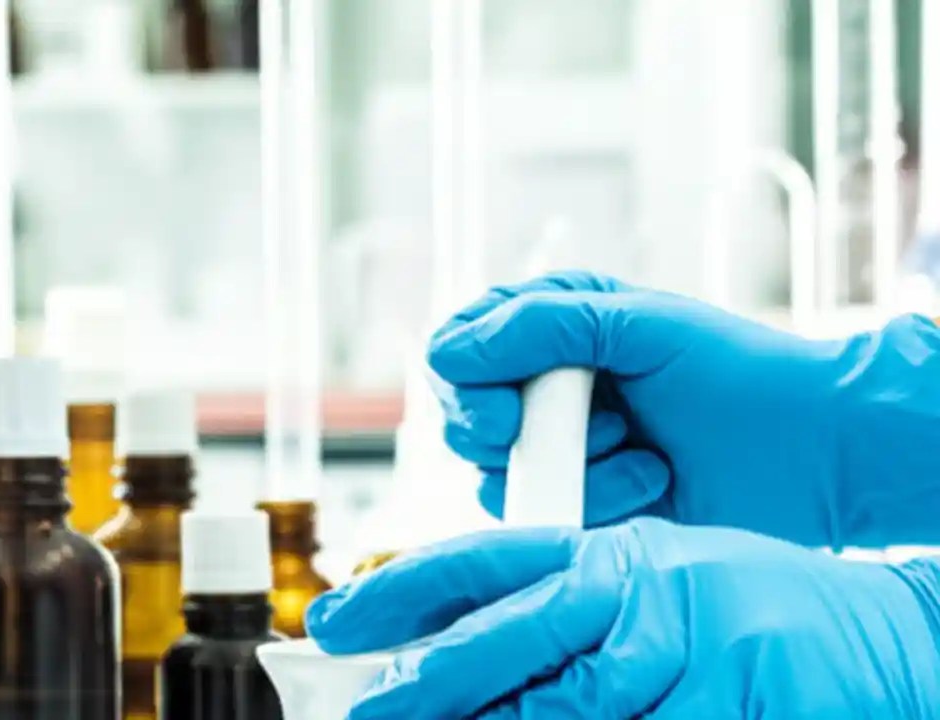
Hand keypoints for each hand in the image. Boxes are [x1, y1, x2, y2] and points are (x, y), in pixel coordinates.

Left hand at [307, 518, 939, 718]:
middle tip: (371, 709)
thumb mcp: (651, 586)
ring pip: (572, 703)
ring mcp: (693, 639)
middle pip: (512, 634)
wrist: (879, 630)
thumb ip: (565, 613)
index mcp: (610, 549)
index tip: (334, 619)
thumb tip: (451, 653)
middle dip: (431, 680)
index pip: (484, 558)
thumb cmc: (747, 614)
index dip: (401, 589)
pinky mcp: (740, 691)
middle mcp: (641, 583)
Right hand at [428, 271, 939, 546]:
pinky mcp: (585, 505)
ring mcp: (564, 451)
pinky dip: (596, 496)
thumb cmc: (734, 371)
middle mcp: (546, 390)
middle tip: (550, 427)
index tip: (502, 404)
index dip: (462, 381)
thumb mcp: (632, 323)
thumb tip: (447, 355)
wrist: (813, 451)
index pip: (456, 349)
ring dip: (569, 462)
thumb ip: (536, 327)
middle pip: (459, 418)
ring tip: (636, 446)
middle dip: (501, 429)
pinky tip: (652, 479)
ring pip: (494, 474)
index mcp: (551, 328)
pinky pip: (541, 515)